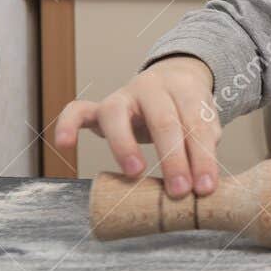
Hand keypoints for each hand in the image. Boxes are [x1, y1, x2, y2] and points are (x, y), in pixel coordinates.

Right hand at [52, 56, 220, 197]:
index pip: (196, 122)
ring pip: (117, 114)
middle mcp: (152, 87)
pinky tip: (65, 144)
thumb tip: (205, 185)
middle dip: (173, 159)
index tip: (205, 187)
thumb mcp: (204, 121)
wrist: (171, 80)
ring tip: (135, 173)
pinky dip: (67, 124)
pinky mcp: (99, 107)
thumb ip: (205, 144)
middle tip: (180, 190)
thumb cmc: (187, 109)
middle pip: (162, 120)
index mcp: (185, 88)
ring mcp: (123, 95)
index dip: (203, 156)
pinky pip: (77, 110)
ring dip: (125, 145)